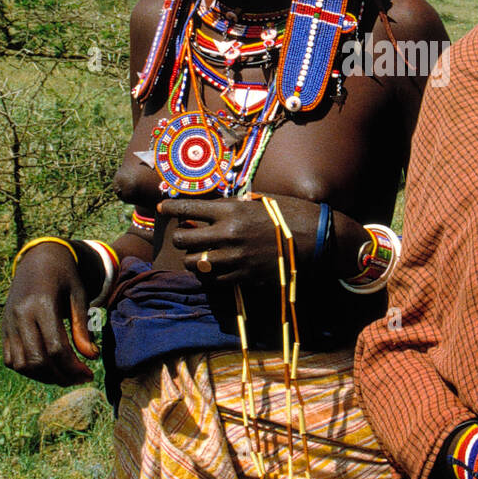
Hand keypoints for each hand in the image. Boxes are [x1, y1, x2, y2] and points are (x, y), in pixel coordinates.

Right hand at [1, 241, 98, 385]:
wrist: (38, 259)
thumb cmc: (65, 277)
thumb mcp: (79, 295)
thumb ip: (82, 326)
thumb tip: (91, 357)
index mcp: (42, 304)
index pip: (56, 348)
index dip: (73, 367)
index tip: (89, 373)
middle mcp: (20, 315)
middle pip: (37, 360)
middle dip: (60, 376)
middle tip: (79, 379)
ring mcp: (8, 323)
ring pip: (20, 364)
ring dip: (44, 377)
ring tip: (65, 376)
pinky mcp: (3, 328)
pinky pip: (10, 359)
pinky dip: (27, 370)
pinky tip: (47, 368)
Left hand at [157, 194, 322, 286]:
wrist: (314, 238)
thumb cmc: (290, 213)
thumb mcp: (259, 201)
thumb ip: (233, 205)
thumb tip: (211, 209)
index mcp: (231, 210)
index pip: (188, 209)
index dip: (171, 208)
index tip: (162, 208)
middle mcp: (228, 234)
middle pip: (182, 239)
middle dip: (180, 236)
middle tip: (186, 233)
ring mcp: (233, 258)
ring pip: (193, 262)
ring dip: (192, 257)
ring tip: (199, 251)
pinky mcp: (242, 276)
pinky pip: (212, 278)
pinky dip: (208, 272)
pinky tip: (214, 265)